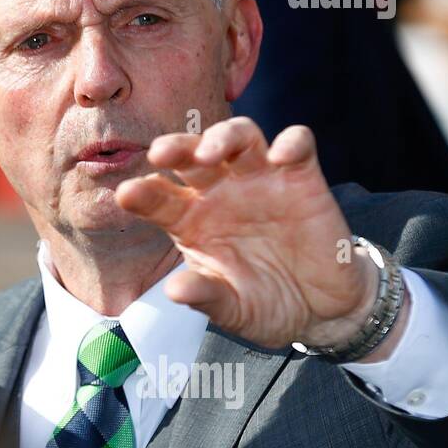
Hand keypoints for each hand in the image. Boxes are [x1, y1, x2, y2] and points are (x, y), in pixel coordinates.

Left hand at [114, 117, 380, 351]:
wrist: (320, 310)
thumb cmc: (264, 303)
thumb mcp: (232, 309)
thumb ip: (206, 296)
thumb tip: (175, 291)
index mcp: (190, 220)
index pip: (158, 197)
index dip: (141, 193)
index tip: (127, 194)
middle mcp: (219, 191)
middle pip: (192, 153)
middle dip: (175, 147)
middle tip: (160, 153)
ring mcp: (261, 180)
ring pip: (239, 137)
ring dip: (223, 136)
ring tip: (212, 153)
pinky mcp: (302, 179)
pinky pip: (298, 145)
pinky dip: (291, 142)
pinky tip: (281, 155)